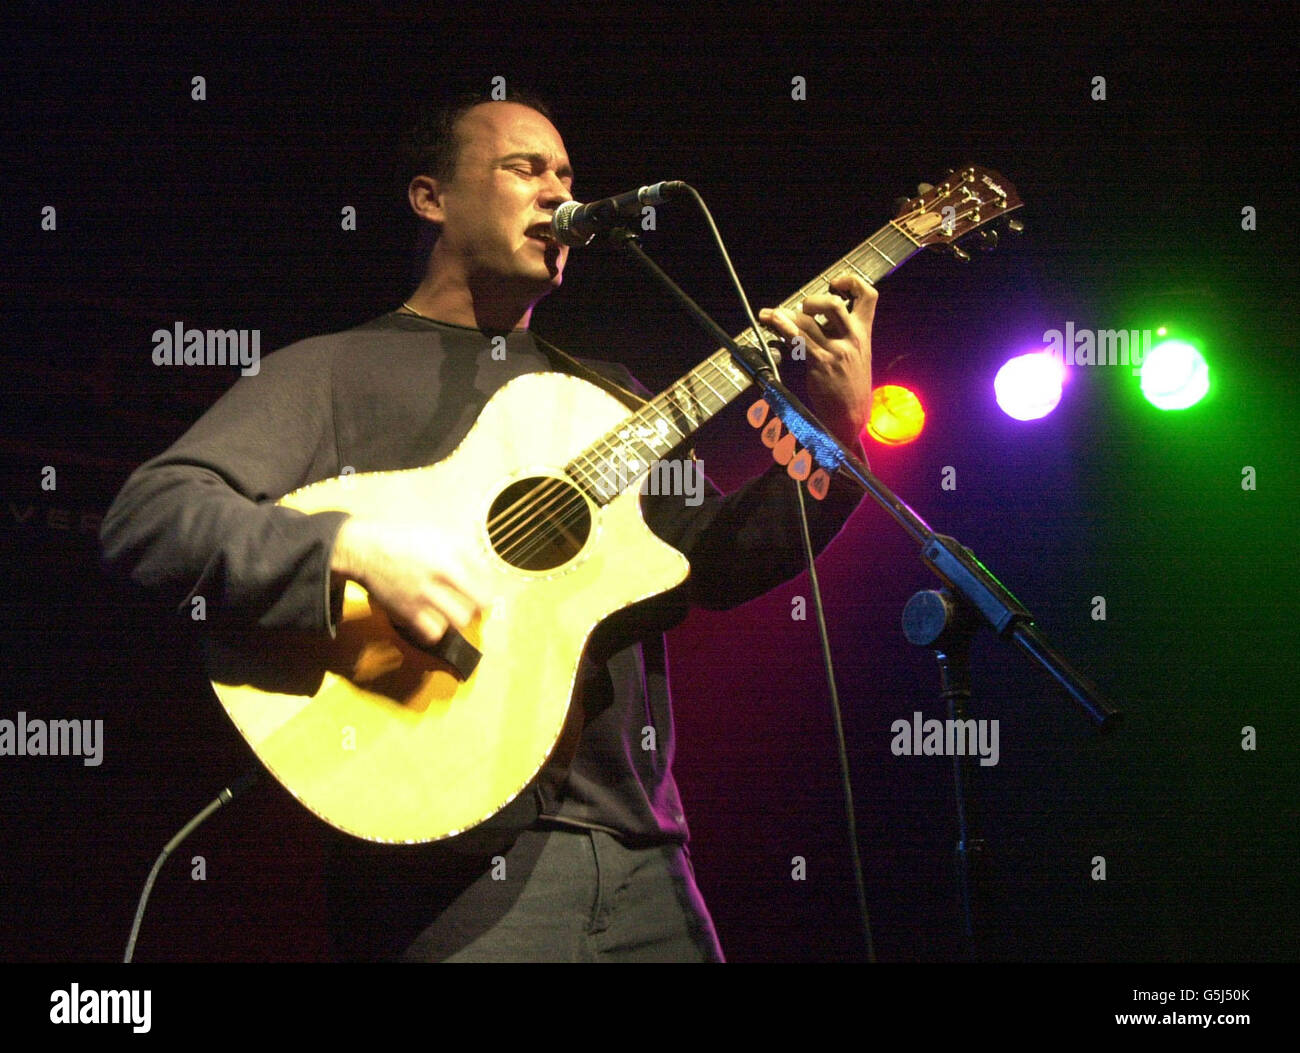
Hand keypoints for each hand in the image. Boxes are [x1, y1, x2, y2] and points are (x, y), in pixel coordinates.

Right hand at [330, 518, 489, 645]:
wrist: (364, 550)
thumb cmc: (402, 539)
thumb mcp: (435, 532)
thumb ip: (461, 548)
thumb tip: (483, 565)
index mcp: (450, 552)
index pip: (486, 574)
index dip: (489, 581)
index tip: (485, 585)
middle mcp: (440, 574)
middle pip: (480, 601)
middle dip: (481, 604)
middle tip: (476, 604)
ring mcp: (424, 594)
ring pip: (460, 619)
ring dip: (462, 617)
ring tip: (456, 613)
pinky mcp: (408, 611)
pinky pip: (434, 632)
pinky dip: (438, 630)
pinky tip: (435, 622)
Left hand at [759, 271, 876, 447]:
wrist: (851, 415)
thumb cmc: (849, 385)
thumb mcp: (856, 354)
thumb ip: (840, 334)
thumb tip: (812, 317)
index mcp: (863, 333)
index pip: (869, 296)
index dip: (852, 282)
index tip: (835, 283)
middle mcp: (852, 339)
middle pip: (834, 304)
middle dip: (812, 300)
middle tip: (802, 310)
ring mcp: (837, 351)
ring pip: (809, 322)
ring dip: (784, 315)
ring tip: (769, 314)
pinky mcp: (821, 364)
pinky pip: (799, 339)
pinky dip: (782, 327)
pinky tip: (771, 322)